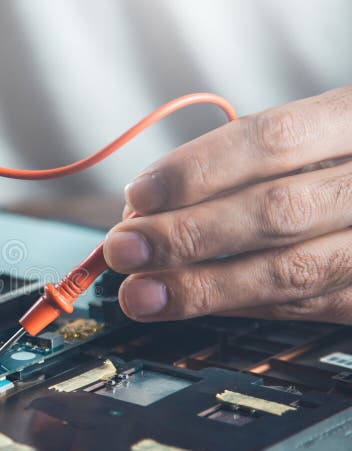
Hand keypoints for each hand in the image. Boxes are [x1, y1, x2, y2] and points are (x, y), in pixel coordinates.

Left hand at [104, 86, 351, 323]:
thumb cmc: (339, 164)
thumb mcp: (310, 139)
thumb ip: (237, 167)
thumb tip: (144, 209)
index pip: (272, 139)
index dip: (197, 170)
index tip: (137, 196)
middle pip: (276, 210)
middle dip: (187, 236)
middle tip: (124, 250)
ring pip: (291, 271)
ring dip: (203, 287)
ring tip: (142, 294)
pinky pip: (305, 308)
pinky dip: (240, 306)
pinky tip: (194, 303)